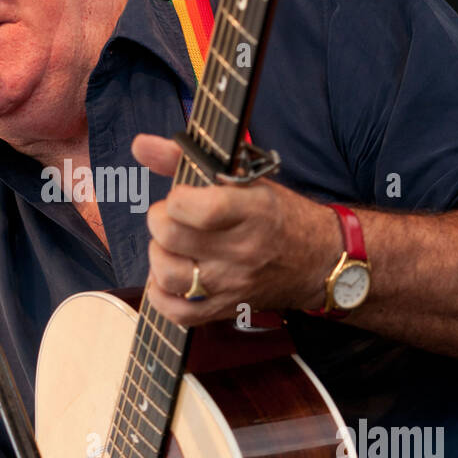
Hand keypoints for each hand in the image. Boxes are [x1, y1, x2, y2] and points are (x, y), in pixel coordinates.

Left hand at [131, 133, 341, 326]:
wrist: (316, 261)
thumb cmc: (277, 214)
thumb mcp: (245, 177)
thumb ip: (186, 159)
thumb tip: (141, 144)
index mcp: (254, 211)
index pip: (202, 209)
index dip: (177, 199)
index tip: (181, 196)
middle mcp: (243, 250)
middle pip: (172, 237)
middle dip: (159, 220)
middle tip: (170, 217)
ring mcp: (232, 284)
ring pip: (168, 274)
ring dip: (158, 255)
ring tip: (170, 246)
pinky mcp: (225, 309)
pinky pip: (176, 312)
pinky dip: (161, 295)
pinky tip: (169, 277)